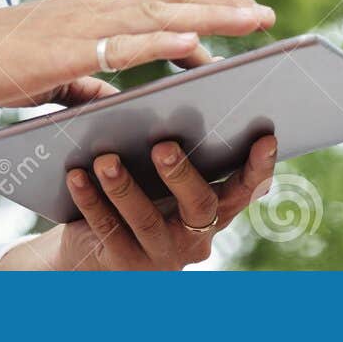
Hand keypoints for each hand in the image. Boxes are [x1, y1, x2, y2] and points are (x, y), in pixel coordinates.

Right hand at [0, 0, 274, 109]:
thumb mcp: (50, 75)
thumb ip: (86, 81)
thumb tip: (117, 98)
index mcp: (91, 15)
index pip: (159, 1)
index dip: (203, 4)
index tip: (241, 14)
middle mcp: (94, 11)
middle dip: (223, 5)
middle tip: (267, 14)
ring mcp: (82, 26)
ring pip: (160, 13)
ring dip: (212, 16)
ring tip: (254, 21)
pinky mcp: (67, 50)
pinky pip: (125, 44)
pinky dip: (164, 40)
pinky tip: (196, 43)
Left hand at [47, 134, 278, 269]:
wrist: (96, 252)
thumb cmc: (141, 195)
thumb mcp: (166, 178)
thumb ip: (183, 144)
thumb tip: (201, 76)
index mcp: (214, 209)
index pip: (244, 190)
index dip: (258, 167)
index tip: (266, 137)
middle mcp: (195, 236)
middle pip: (200, 207)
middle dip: (182, 175)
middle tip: (163, 146)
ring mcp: (160, 255)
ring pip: (146, 220)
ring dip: (124, 186)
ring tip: (105, 159)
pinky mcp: (123, 265)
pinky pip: (107, 230)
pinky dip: (90, 200)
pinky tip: (76, 175)